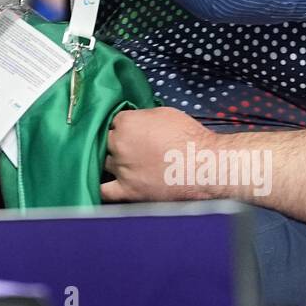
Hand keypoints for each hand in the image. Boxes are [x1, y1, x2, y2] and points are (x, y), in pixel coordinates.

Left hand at [101, 107, 215, 202]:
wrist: (205, 166)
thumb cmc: (190, 138)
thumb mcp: (165, 114)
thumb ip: (142, 116)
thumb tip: (135, 121)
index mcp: (127, 122)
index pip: (113, 121)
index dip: (122, 127)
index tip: (130, 132)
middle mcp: (119, 144)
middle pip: (106, 141)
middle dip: (116, 143)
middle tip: (130, 148)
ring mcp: (121, 168)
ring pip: (103, 162)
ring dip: (111, 162)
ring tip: (124, 164)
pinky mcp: (128, 190)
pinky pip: (104, 191)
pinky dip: (100, 189)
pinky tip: (102, 186)